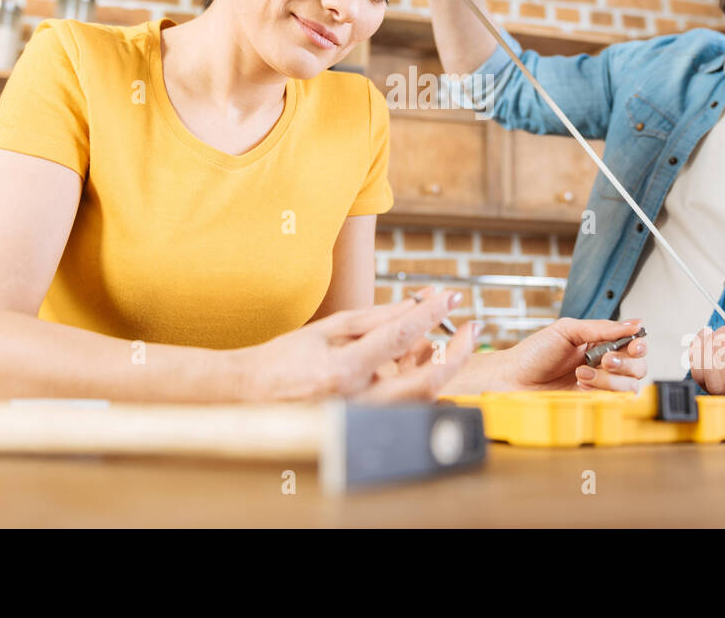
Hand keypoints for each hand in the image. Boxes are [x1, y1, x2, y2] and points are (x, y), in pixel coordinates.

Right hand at [240, 286, 477, 402]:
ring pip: (419, 398)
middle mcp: (356, 402)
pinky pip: (405, 405)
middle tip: (472, 328)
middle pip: (424, 382)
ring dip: (437, 365)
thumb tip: (415, 303)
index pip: (399, 337)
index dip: (430, 313)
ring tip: (436, 338)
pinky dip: (418, 380)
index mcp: (342, 371)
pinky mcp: (366, 428)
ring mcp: (363, 420)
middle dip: (456, 353)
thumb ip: (374, 318)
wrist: (251, 397)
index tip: (450, 297)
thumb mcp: (327, 329)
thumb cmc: (286, 359)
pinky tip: (415, 359)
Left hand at [499, 318, 647, 392]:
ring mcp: (599, 385)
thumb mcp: (567, 330)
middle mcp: (603, 364)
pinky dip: (600, 392)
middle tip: (604, 360)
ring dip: (609, 379)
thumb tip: (634, 323)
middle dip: (625, 363)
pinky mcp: (592, 402)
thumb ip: (602, 328)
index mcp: (599, 342)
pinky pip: (612, 401)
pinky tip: (580, 385)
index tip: (634, 345)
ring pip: (628, 386)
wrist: (514, 378)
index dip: (638, 345)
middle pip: (638, 367)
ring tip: (582, 373)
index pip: (633, 345)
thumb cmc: (534, 353)